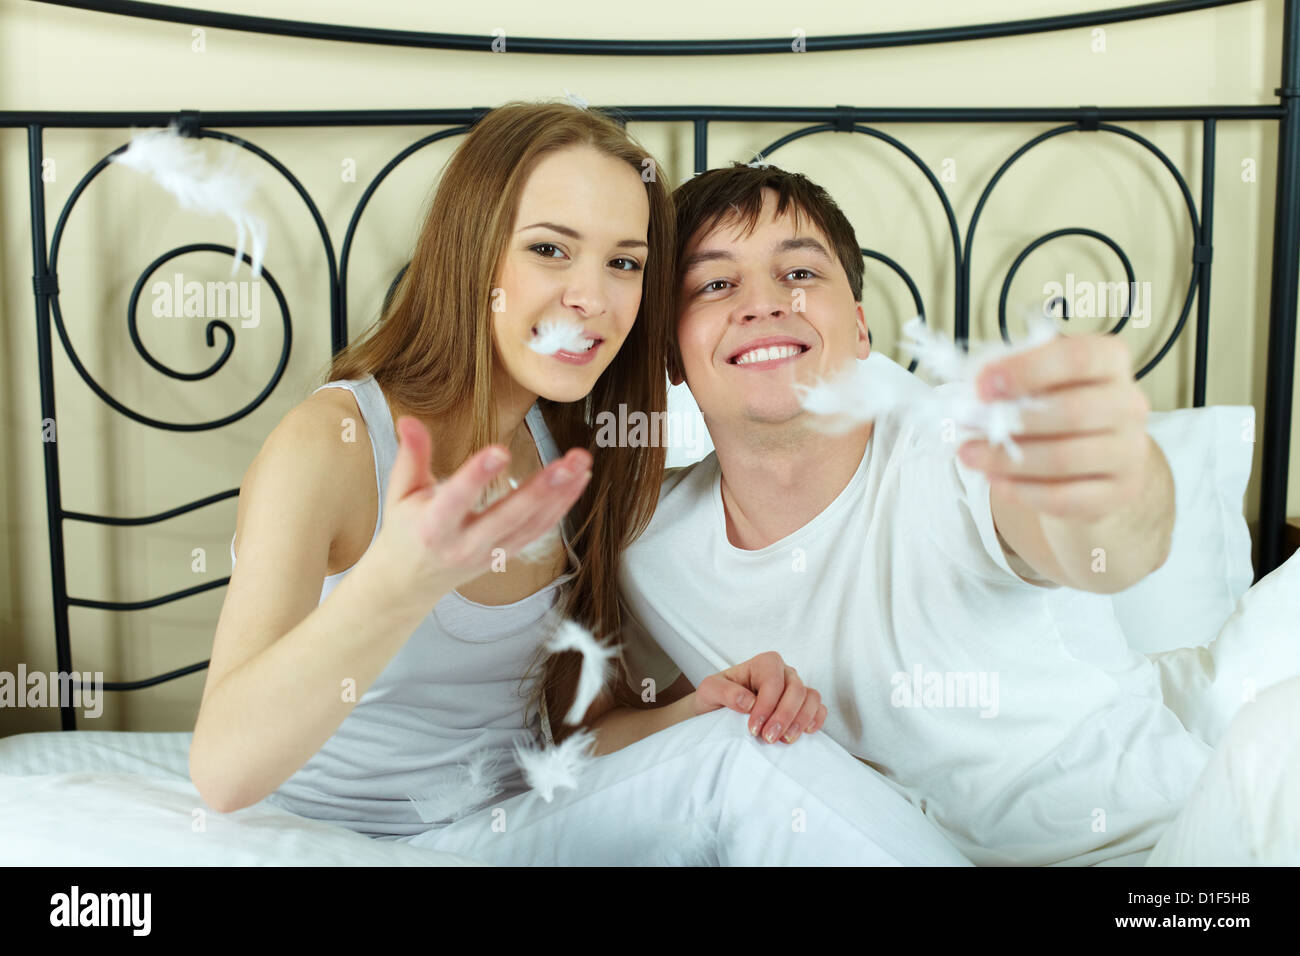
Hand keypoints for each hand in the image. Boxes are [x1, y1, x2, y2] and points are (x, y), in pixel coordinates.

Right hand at [369, 415, 591, 608]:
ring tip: (581, 463)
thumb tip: (409, 419)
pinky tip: (580, 480)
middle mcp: (465, 545)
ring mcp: (491, 553)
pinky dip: (562, 506)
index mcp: (433, 527)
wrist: (411, 580)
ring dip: (561, 494)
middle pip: (508, 517)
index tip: (500, 451)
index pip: (456, 499)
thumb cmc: (405, 529)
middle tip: (567, 462)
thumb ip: (410, 455)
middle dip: (540, 489)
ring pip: (532, 525)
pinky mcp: (509, 554)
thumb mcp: (401, 492)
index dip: (477, 476)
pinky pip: (540, 530)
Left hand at [692, 651, 826, 743]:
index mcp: (764, 664)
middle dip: (783, 716)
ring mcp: (796, 688)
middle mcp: (784, 673)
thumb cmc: (717, 698)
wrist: (719, 711)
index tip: (753, 728)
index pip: (773, 681)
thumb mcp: (709, 691)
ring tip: (785, 740)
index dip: (766, 706)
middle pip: (796, 690)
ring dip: (800, 720)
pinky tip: (804, 733)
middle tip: (768, 738)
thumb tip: (748, 701)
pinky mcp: (802, 704)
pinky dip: (815, 720)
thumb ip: (725, 692)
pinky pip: (818, 708)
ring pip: (811, 698)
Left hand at [957, 334, 1150, 522]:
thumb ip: (1015, 381)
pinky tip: (997, 482)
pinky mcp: (1120, 491)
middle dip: (1011, 420)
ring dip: (1007, 459)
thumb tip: (975, 392)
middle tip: (965, 424)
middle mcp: (1129, 404)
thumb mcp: (1040, 383)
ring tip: (970, 456)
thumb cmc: (1056, 408)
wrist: (1094, 462)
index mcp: (1110, 362)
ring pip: (1064, 458)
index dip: (1028, 370)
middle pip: (1072, 412)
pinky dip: (1024, 491)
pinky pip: (1066, 496)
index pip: (1078, 358)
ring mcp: (1130, 451)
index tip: (983, 386)